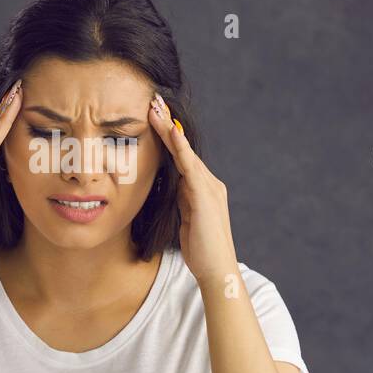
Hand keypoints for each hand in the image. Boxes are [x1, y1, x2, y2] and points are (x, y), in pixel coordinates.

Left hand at [148, 93, 239, 287]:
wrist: (217, 271)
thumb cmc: (201, 251)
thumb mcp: (185, 222)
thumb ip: (181, 202)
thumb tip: (171, 188)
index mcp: (203, 190)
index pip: (182, 158)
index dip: (169, 136)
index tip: (154, 116)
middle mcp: (209, 184)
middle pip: (183, 149)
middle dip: (168, 124)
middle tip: (154, 100)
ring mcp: (210, 188)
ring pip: (185, 153)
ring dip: (170, 130)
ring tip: (155, 109)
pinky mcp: (206, 197)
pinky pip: (189, 167)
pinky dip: (180, 149)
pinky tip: (170, 133)